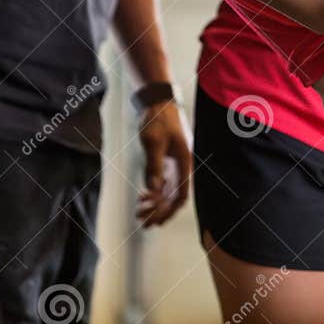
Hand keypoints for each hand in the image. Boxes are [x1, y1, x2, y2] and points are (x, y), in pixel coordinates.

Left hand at [135, 100, 191, 227]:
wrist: (157, 100)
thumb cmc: (158, 118)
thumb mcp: (154, 142)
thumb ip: (154, 166)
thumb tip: (153, 190)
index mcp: (184, 162)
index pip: (181, 194)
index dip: (169, 210)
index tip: (156, 221)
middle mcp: (182, 165)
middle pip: (174, 196)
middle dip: (160, 211)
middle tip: (144, 223)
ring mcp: (174, 162)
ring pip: (167, 190)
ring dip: (155, 203)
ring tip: (139, 213)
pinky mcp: (166, 159)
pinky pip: (162, 181)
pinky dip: (153, 191)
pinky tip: (142, 197)